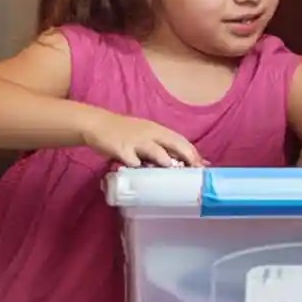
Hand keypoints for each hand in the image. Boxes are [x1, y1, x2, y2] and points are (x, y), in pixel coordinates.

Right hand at [82, 111, 204, 167]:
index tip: (204, 167)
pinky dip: (140, 168)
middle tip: (196, 172)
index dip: (193, 153)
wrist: (97, 125)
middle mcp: (149, 133)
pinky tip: (143, 176)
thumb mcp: (144, 134)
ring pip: (156, 151)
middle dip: (188, 158)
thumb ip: (160, 146)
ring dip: (167, 162)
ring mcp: (136, 142)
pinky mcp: (121, 150)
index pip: (180, 140)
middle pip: (174, 144)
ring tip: (175, 173)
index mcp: (156, 129)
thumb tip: (180, 161)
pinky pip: (133, 161)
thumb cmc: (123, 132)